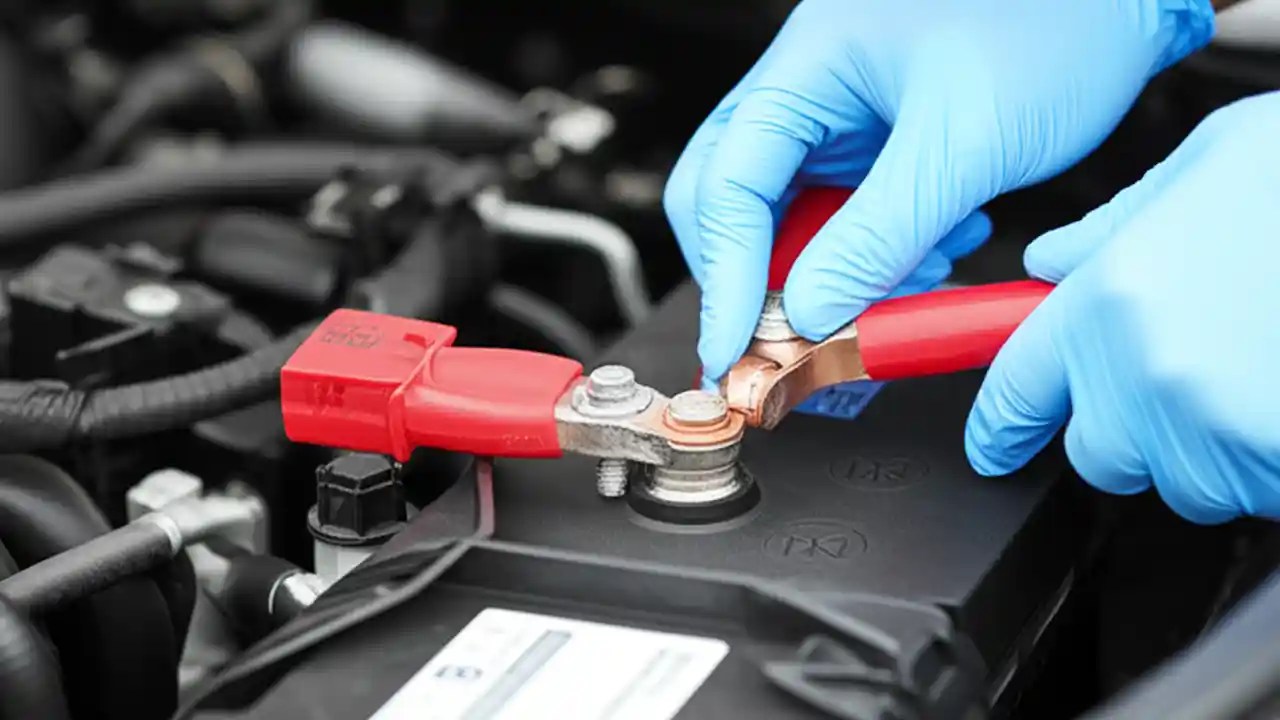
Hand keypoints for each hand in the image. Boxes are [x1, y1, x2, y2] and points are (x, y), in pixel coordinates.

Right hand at [664, 0, 1214, 381]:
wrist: (1123, 1)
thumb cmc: (1053, 25)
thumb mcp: (962, 146)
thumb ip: (878, 238)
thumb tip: (809, 316)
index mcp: (806, 66)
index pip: (726, 184)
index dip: (725, 278)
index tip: (734, 354)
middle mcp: (807, 91)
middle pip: (736, 204)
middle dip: (767, 281)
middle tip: (797, 343)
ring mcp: (839, 119)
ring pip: (794, 221)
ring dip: (838, 271)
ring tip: (914, 277)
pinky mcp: (876, 145)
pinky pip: (846, 218)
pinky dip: (880, 253)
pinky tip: (940, 242)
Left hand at [965, 91, 1279, 523]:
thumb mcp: (1208, 164)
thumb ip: (1114, 227)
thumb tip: (1050, 261)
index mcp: (1110, 299)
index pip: (1015, 392)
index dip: (998, 426)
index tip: (993, 445)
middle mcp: (1149, 376)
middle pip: (1100, 455)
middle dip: (1131, 428)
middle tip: (1189, 371)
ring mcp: (1219, 432)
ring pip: (1185, 484)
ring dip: (1209, 449)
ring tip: (1261, 371)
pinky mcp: (1277, 465)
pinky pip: (1256, 494)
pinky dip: (1266, 463)